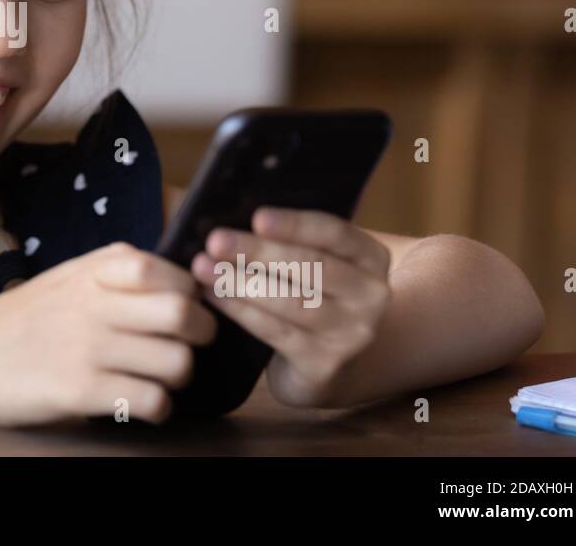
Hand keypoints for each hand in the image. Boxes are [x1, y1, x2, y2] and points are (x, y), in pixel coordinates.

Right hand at [0, 241, 217, 426]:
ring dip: (178, 376)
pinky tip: (141, 403)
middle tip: (188, 344)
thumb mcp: (66, 277)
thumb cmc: (22, 319)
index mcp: (95, 272)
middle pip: (185, 314)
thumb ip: (116, 272)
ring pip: (177, 362)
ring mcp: (89, 347)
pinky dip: (158, 407)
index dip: (192, 292)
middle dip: (201, 334)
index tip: (187, 307)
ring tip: (160, 378)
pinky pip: (151, 400)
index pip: (170, 271)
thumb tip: (179, 281)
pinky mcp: (81, 390)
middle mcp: (95, 305)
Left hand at [189, 207, 390, 407]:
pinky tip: (212, 295)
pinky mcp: (324, 364)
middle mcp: (371, 295)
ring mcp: (351, 334)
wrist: (328, 365)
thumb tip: (234, 211)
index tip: (257, 217)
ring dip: (241, 282)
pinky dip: (239, 310)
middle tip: (216, 241)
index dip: (295, 224)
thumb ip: (291, 239)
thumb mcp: (314, 264)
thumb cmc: (310, 295)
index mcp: (370, 258)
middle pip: (311, 266)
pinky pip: (276, 331)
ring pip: (291, 301)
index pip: (335, 233)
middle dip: (258, 252)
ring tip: (204, 267)